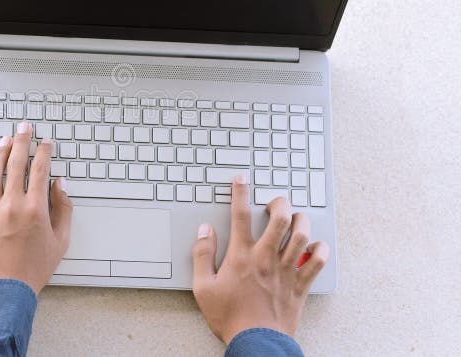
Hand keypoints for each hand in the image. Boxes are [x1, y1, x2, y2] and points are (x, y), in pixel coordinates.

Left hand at [0, 122, 72, 294]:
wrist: (5, 290)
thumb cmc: (33, 269)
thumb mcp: (61, 241)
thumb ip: (64, 210)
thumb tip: (60, 185)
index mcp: (36, 209)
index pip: (40, 169)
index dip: (44, 151)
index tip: (46, 142)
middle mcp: (12, 205)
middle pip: (16, 162)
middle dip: (22, 140)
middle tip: (24, 128)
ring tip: (4, 140)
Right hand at [192, 174, 328, 344]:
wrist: (256, 342)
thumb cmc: (229, 317)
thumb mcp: (202, 287)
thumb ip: (202, 255)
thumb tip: (205, 231)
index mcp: (241, 256)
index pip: (239, 215)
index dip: (240, 192)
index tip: (241, 179)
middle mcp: (266, 258)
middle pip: (279, 218)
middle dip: (278, 202)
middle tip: (273, 201)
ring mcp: (286, 271)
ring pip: (302, 235)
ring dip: (301, 221)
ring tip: (295, 218)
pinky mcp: (300, 285)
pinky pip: (317, 261)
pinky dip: (319, 250)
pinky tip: (314, 246)